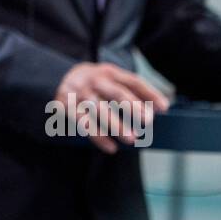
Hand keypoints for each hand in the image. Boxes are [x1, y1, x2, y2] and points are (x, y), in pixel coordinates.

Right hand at [54, 62, 171, 153]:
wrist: (56, 77)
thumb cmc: (94, 84)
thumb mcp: (110, 79)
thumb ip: (132, 90)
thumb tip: (161, 107)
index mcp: (109, 72)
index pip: (132, 81)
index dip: (149, 93)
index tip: (164, 108)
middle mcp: (95, 80)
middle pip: (117, 93)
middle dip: (133, 107)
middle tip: (147, 122)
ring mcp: (81, 93)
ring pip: (101, 110)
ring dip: (116, 125)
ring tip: (132, 139)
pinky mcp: (68, 107)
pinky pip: (84, 123)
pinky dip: (98, 137)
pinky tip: (111, 147)